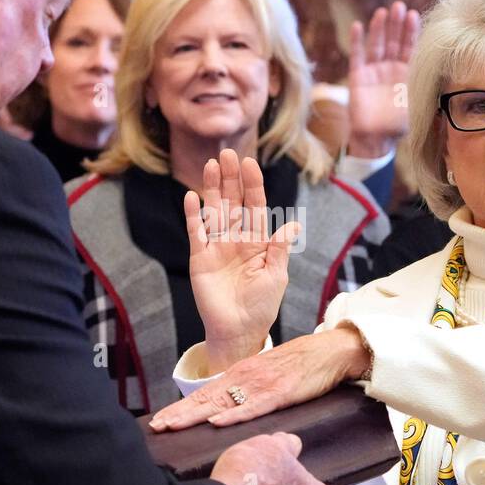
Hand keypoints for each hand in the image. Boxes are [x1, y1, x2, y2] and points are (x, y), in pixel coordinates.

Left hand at [150, 326, 369, 430]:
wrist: (328, 352)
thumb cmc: (299, 365)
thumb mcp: (265, 375)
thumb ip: (245, 389)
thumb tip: (225, 408)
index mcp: (240, 375)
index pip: (203, 394)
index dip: (180, 408)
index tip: (159, 421)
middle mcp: (244, 378)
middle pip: (205, 399)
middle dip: (178, 415)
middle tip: (155, 427)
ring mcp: (261, 385)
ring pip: (222, 403)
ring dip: (195, 416)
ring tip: (173, 426)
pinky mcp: (279, 392)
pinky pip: (253, 406)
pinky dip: (233, 415)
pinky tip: (217, 421)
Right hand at [186, 149, 299, 372]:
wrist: (238, 331)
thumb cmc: (261, 306)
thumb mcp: (276, 277)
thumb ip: (279, 250)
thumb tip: (292, 226)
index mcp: (258, 241)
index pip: (255, 206)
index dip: (252, 184)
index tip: (248, 163)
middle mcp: (236, 238)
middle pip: (233, 201)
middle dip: (230, 178)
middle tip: (226, 153)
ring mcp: (217, 246)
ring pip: (214, 210)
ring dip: (212, 188)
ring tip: (211, 165)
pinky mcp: (199, 258)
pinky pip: (196, 232)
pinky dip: (193, 215)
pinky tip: (192, 197)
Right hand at [346, 1, 420, 157]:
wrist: (377, 139)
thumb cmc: (400, 125)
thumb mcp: (420, 105)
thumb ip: (431, 89)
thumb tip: (456, 76)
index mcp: (407, 73)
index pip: (411, 47)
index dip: (412, 32)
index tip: (415, 15)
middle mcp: (391, 68)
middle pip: (394, 41)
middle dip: (397, 24)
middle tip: (400, 6)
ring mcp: (374, 71)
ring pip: (377, 44)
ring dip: (379, 28)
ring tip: (383, 12)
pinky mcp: (358, 77)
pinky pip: (357, 56)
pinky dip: (357, 41)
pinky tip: (359, 26)